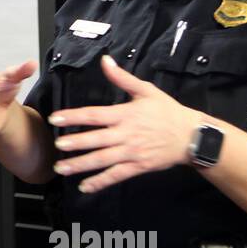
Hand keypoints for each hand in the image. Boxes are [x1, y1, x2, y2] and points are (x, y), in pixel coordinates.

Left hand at [48, 55, 201, 192]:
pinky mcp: (138, 166)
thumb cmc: (167, 111)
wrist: (191, 135)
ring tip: (61, 168)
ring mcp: (132, 152)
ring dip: (80, 165)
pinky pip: (116, 175)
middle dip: (75, 143)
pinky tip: (84, 187)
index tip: (56, 118)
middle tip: (56, 145)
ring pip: (102, 160)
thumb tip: (104, 60)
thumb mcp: (146, 90)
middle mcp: (126, 134)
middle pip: (96, 139)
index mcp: (125, 114)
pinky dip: (100, 182)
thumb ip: (122, 78)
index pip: (94, 115)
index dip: (74, 116)